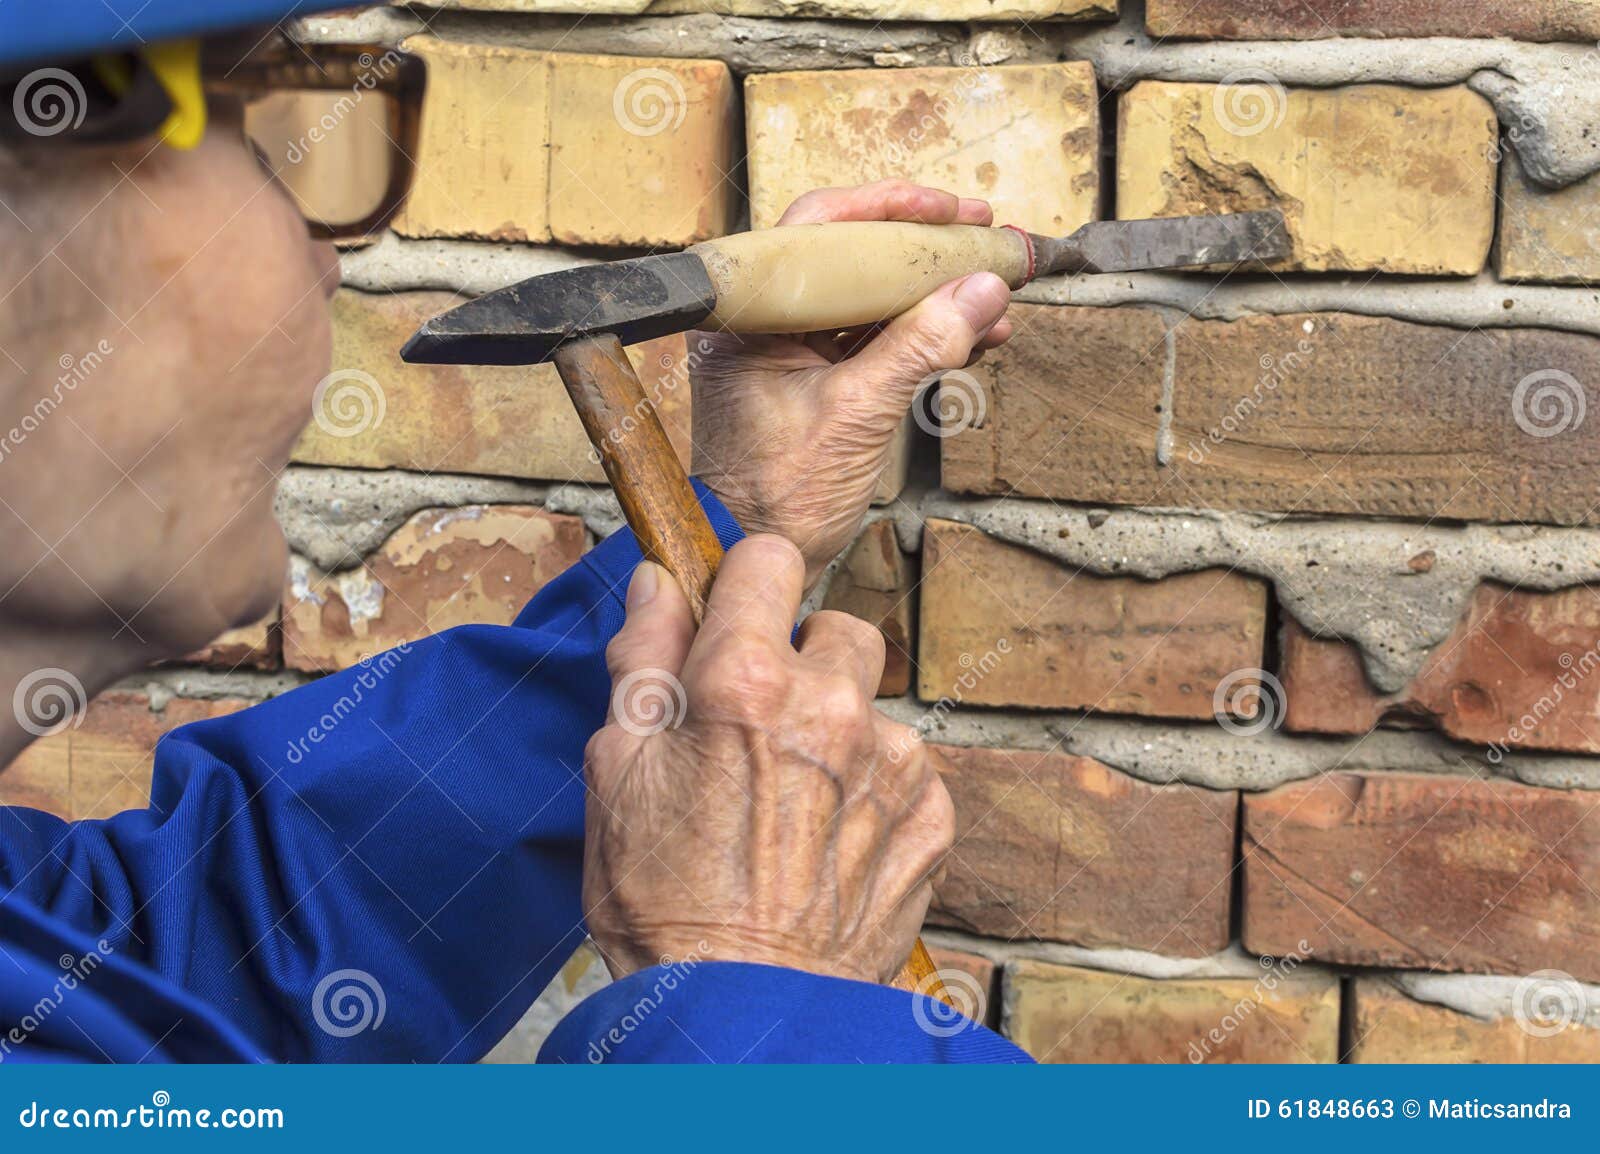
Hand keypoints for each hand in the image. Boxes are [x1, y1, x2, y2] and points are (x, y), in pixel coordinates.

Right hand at [583, 535, 953, 982]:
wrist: (740, 1016)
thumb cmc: (662, 902)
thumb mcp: (615, 771)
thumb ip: (642, 658)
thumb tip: (656, 581)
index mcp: (745, 683)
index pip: (770, 558)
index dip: (745, 586)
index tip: (733, 621)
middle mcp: (832, 707)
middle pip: (837, 626)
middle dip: (802, 661)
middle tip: (759, 729)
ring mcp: (893, 762)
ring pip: (873, 704)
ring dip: (839, 732)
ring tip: (791, 803)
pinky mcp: (931, 815)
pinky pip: (907, 769)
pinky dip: (874, 791)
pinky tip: (829, 841)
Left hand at [690, 181, 1014, 586]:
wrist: (754, 559)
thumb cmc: (775, 501)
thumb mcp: (856, 415)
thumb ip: (920, 349)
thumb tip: (982, 292)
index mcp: (748, 316)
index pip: (819, 231)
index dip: (889, 210)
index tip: (949, 212)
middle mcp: (764, 322)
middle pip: (853, 258)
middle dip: (924, 251)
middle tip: (982, 236)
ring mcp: (791, 351)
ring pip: (872, 300)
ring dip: (935, 298)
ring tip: (993, 296)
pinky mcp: (817, 380)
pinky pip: (876, 340)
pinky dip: (925, 338)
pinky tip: (975, 336)